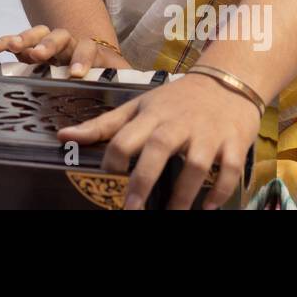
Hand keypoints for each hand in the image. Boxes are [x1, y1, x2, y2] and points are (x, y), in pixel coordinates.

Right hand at [0, 25, 130, 75]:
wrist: (90, 55)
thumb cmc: (104, 68)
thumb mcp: (117, 72)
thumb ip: (126, 75)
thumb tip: (147, 82)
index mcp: (91, 49)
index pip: (88, 48)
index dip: (83, 59)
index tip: (77, 73)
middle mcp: (70, 42)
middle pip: (60, 36)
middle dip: (49, 44)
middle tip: (39, 54)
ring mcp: (50, 42)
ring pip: (38, 34)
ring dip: (25, 38)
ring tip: (11, 45)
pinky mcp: (33, 47)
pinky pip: (20, 41)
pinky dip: (8, 41)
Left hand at [56, 71, 260, 209]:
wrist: (225, 81)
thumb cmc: (175, 100)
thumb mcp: (138, 106)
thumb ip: (103, 125)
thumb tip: (64, 137)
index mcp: (151, 114)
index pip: (125, 135)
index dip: (113, 158)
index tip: (106, 179)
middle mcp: (178, 123)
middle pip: (159, 148)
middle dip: (144, 179)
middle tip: (131, 209)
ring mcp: (207, 132)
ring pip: (196, 163)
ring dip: (184, 193)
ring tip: (172, 214)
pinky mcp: (233, 141)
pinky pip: (229, 169)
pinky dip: (221, 190)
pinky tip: (209, 207)